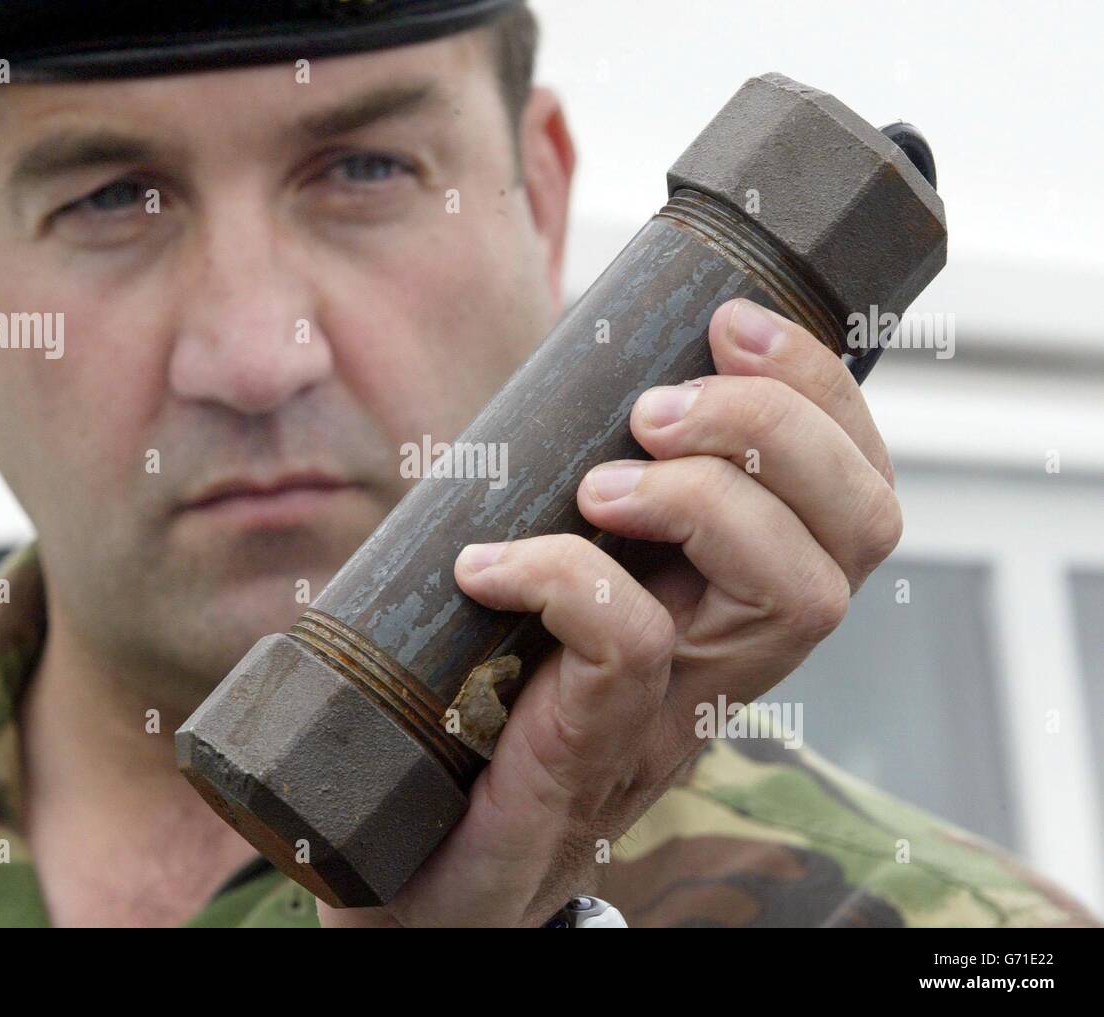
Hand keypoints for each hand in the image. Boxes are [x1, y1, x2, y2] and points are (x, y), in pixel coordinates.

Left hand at [316, 298, 901, 927]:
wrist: (418, 864)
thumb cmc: (479, 710)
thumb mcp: (549, 582)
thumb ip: (576, 501)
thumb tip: (555, 379)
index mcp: (730, 600)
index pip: (854, 491)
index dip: (821, 391)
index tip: (729, 322)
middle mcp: (730, 656)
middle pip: (858, 529)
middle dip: (777, 424)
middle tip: (659, 407)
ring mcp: (671, 710)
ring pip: (792, 592)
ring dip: (704, 499)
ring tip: (600, 484)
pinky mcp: (591, 751)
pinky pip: (630, 645)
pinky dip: (564, 575)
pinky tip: (487, 566)